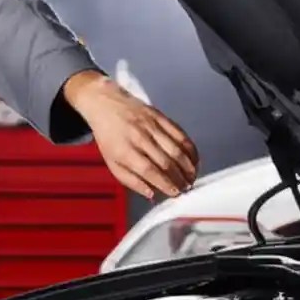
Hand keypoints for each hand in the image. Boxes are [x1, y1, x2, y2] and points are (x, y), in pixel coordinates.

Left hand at [64, 71, 198, 198]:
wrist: (106, 105)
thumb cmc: (109, 137)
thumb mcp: (112, 162)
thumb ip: (130, 180)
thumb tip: (151, 194)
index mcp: (124, 150)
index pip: (149, 170)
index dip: (165, 183)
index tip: (175, 193)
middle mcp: (139, 137)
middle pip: (166, 161)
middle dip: (179, 178)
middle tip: (186, 188)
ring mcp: (151, 126)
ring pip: (176, 149)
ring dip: (188, 166)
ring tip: (191, 178)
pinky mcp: (161, 117)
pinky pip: (181, 135)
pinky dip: (190, 149)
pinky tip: (194, 160)